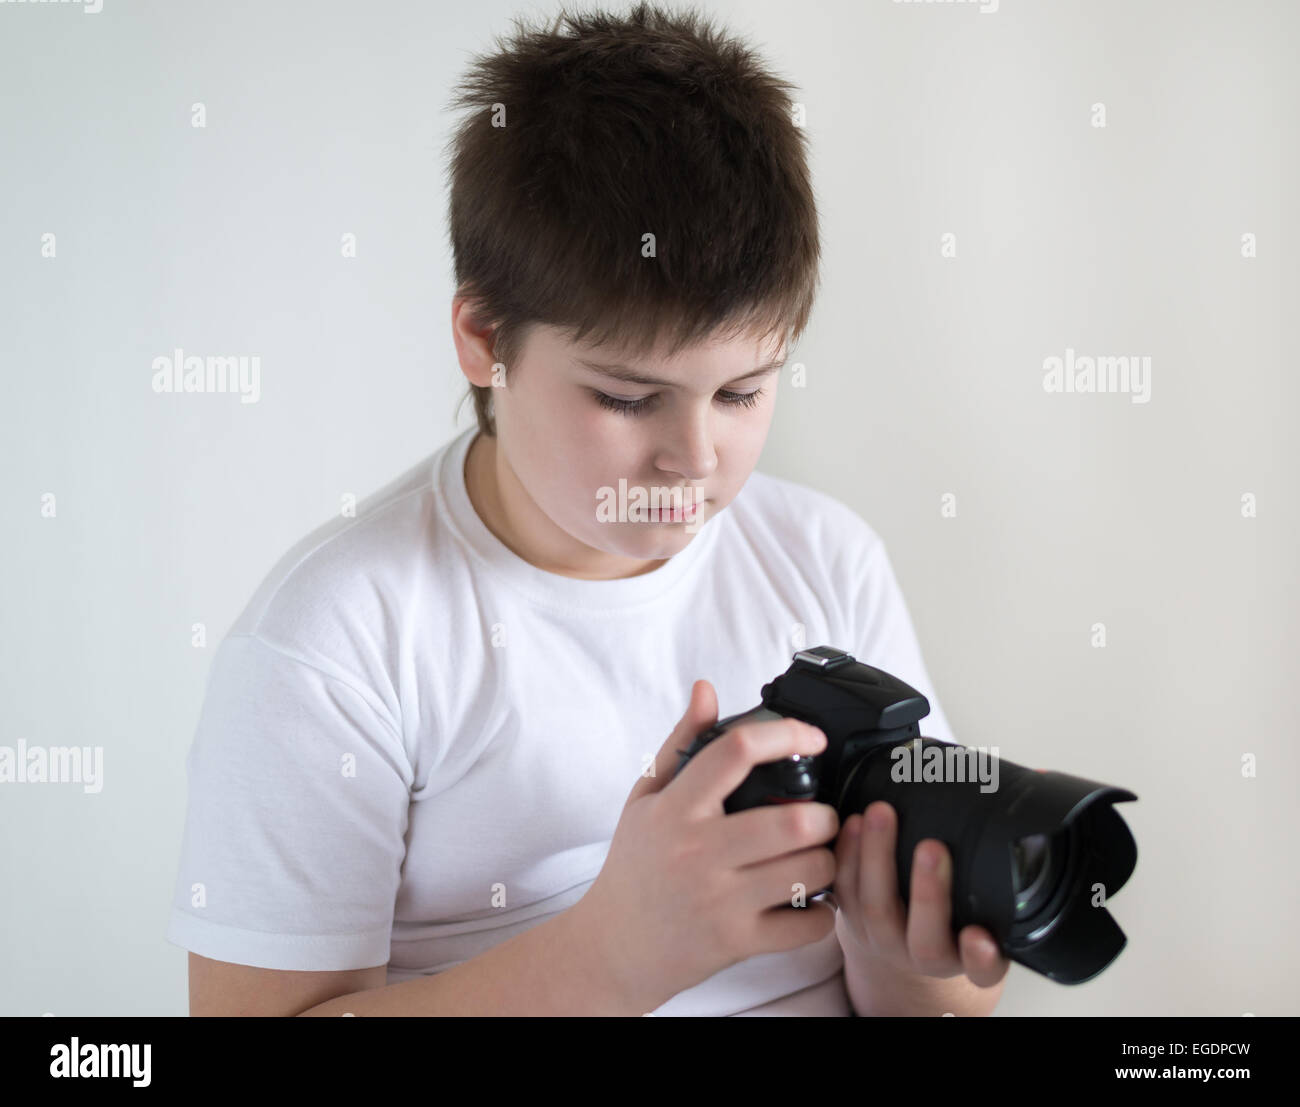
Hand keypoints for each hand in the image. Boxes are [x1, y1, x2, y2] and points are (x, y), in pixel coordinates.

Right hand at [575, 681, 839, 1012]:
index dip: (785, 734)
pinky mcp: (737, 942)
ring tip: (817, 854)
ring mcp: (719, 901)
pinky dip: (822, 910)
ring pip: (809, 871)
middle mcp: (697, 852)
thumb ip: (682, 743)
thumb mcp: (645, 798)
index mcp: (675, 808)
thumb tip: (707, 689)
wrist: (612, 947)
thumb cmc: (635, 865)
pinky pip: (806, 924)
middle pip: (792, 821)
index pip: (735, 751)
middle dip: (824, 814)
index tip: (812, 738)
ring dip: (827, 860)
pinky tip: (810, 898)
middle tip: (821, 814)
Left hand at [832, 800, 1009, 987]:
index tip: (980, 937)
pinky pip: (844, 891)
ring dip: (876, 858)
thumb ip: (1013, 844)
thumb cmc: (956, 912)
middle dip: (929, 891)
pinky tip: (852, 822)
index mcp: (971, 955)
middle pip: (925, 937)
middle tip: (933, 848)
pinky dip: (846, 855)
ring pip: (876, 908)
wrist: (905, 945)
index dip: (982, 956)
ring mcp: (887, 939)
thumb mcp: (994, 896)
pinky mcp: (853, 918)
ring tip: (881, 815)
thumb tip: (1039, 779)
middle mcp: (928, 954)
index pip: (983, 967)